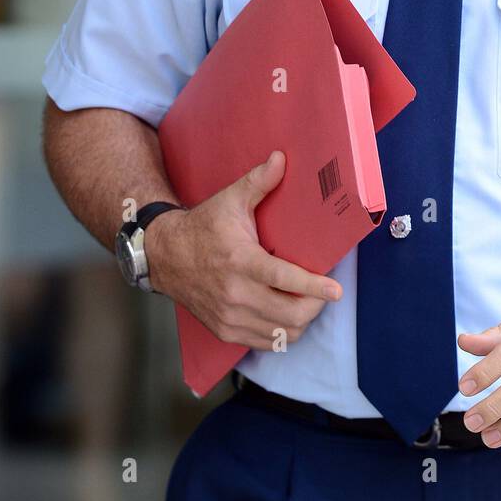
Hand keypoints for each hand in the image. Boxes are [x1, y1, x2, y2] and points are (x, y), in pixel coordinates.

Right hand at [145, 150, 341, 349]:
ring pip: (281, 333)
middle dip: (315, 305)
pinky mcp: (224, 331)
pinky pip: (265, 342)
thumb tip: (282, 158)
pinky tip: (287, 314)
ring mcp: (228, 317)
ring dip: (301, 320)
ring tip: (308, 301)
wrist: (165, 255)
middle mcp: (234, 294)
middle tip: (325, 292)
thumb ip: (259, 181)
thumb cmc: (203, 227)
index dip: (313, 287)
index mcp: (239, 261)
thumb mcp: (230, 200)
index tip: (336, 290)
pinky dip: (282, 332)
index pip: (282, 280)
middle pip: (288, 314)